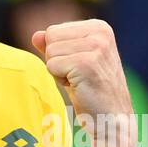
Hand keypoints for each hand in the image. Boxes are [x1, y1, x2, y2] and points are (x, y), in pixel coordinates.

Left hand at [32, 19, 135, 146]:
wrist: (112, 120)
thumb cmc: (92, 92)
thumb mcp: (73, 63)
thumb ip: (55, 46)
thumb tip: (35, 35)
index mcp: (99, 27)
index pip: (53, 31)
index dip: (60, 54)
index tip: (80, 68)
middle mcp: (100, 32)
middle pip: (50, 38)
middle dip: (57, 61)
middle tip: (78, 77)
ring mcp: (96, 47)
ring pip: (50, 52)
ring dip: (59, 72)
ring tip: (80, 82)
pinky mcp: (86, 63)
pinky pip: (52, 66)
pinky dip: (60, 81)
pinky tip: (79, 87)